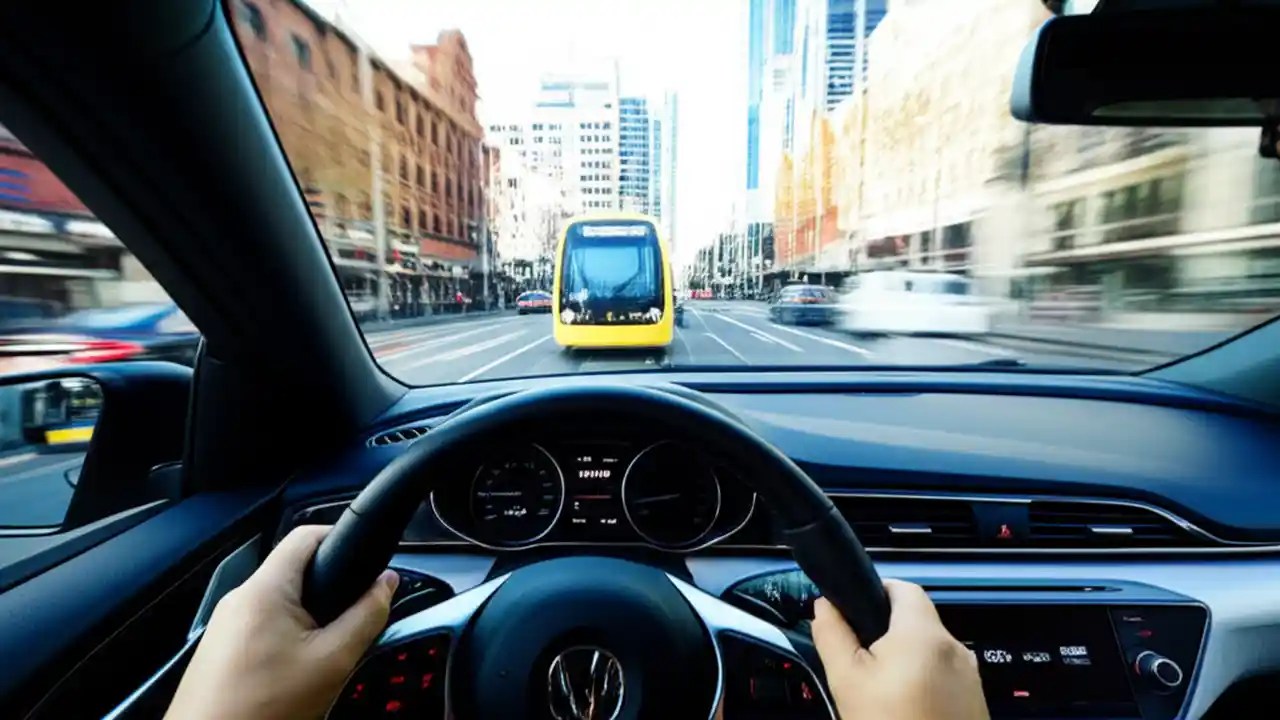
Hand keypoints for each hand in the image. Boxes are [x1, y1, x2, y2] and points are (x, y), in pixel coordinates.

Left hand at [166, 526, 398, 719]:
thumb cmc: (263, 708)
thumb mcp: (332, 661)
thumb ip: (366, 617)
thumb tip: (386, 585)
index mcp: (264, 590)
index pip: (305, 536)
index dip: (340, 537)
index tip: (365, 560)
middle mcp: (239, 598)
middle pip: (294, 572)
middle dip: (329, 590)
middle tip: (352, 619)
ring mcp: (225, 624)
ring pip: (280, 603)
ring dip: (309, 619)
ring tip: (326, 653)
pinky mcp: (220, 648)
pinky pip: (263, 626)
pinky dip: (287, 638)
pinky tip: (298, 670)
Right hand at [812, 580, 988, 719]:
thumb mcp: (846, 681)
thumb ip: (832, 634)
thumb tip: (825, 606)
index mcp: (923, 633)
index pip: (902, 587)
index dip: (875, 592)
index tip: (855, 613)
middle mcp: (955, 648)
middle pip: (916, 621)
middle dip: (886, 635)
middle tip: (861, 664)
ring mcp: (970, 677)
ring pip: (929, 652)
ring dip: (905, 662)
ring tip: (881, 696)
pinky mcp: (975, 701)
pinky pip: (944, 678)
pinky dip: (923, 684)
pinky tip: (905, 711)